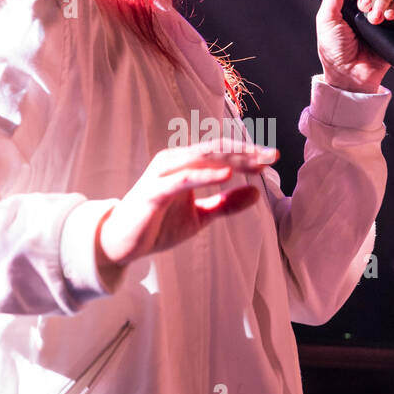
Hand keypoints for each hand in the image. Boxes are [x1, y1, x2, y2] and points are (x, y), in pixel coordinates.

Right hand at [96, 140, 278, 270]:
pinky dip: (205, 175)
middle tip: (272, 156)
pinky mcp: (154, 190)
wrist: (121, 243)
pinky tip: (226, 174)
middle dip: (245, 152)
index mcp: (186, 165)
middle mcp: (175, 161)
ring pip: (201, 158)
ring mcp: (163, 173)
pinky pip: (183, 179)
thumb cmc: (158, 225)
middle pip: (216, 150)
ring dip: (229, 158)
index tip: (272, 159)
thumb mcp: (200, 217)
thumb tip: (256, 194)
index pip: (222, 154)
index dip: (248, 156)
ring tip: (255, 161)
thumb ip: (225, 204)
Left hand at [316, 0, 393, 92]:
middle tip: (361, 7)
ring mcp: (376, 16)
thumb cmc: (334, 51)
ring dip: (380, 2)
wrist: (350, 75)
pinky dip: (393, 9)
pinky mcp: (390, 27)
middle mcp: (360, 6)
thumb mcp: (326, 18)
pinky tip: (385, 18)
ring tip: (373, 19)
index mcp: (343, 2)